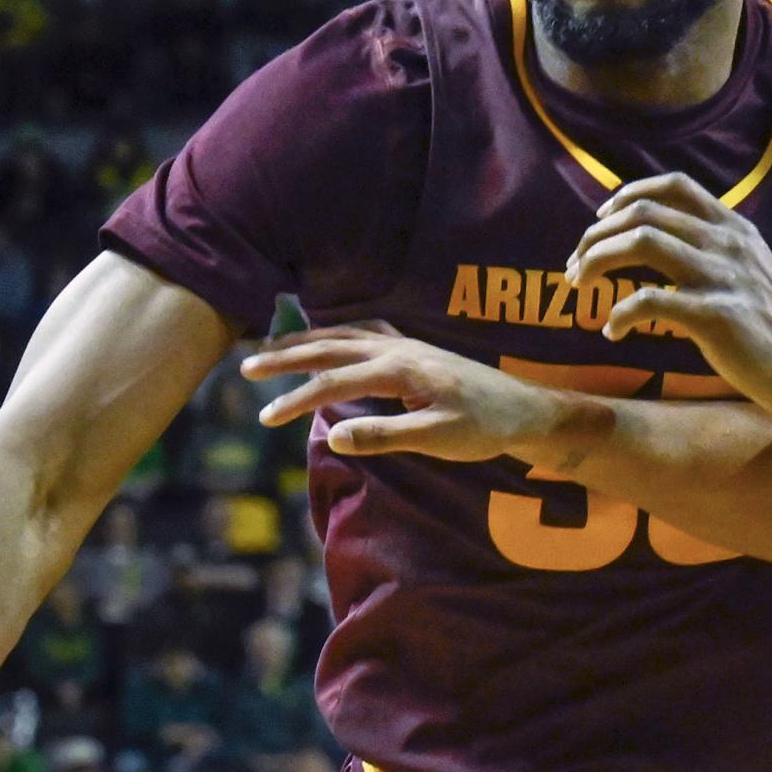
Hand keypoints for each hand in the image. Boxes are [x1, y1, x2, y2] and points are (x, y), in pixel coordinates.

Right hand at [246, 326, 572, 462]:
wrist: (525, 410)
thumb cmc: (484, 428)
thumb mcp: (438, 440)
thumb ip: (385, 436)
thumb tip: (334, 435)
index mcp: (400, 369)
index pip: (334, 381)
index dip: (295, 400)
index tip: (264, 420)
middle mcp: (399, 348)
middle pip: (330, 345)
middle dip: (286, 356)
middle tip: (246, 366)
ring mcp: (407, 344)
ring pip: (344, 333)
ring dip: (306, 340)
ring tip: (272, 348)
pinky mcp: (414, 349)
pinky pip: (363, 331)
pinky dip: (336, 333)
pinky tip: (328, 339)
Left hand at [566, 174, 771, 408]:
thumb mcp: (750, 270)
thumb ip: (713, 249)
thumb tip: (660, 240)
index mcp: (734, 228)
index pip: (674, 186)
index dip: (628, 195)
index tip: (601, 220)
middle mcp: (728, 243)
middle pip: (643, 213)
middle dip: (596, 236)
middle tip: (576, 265)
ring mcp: (723, 277)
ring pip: (642, 243)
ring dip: (598, 261)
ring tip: (580, 285)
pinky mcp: (717, 316)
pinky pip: (649, 302)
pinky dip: (618, 315)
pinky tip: (611, 332)